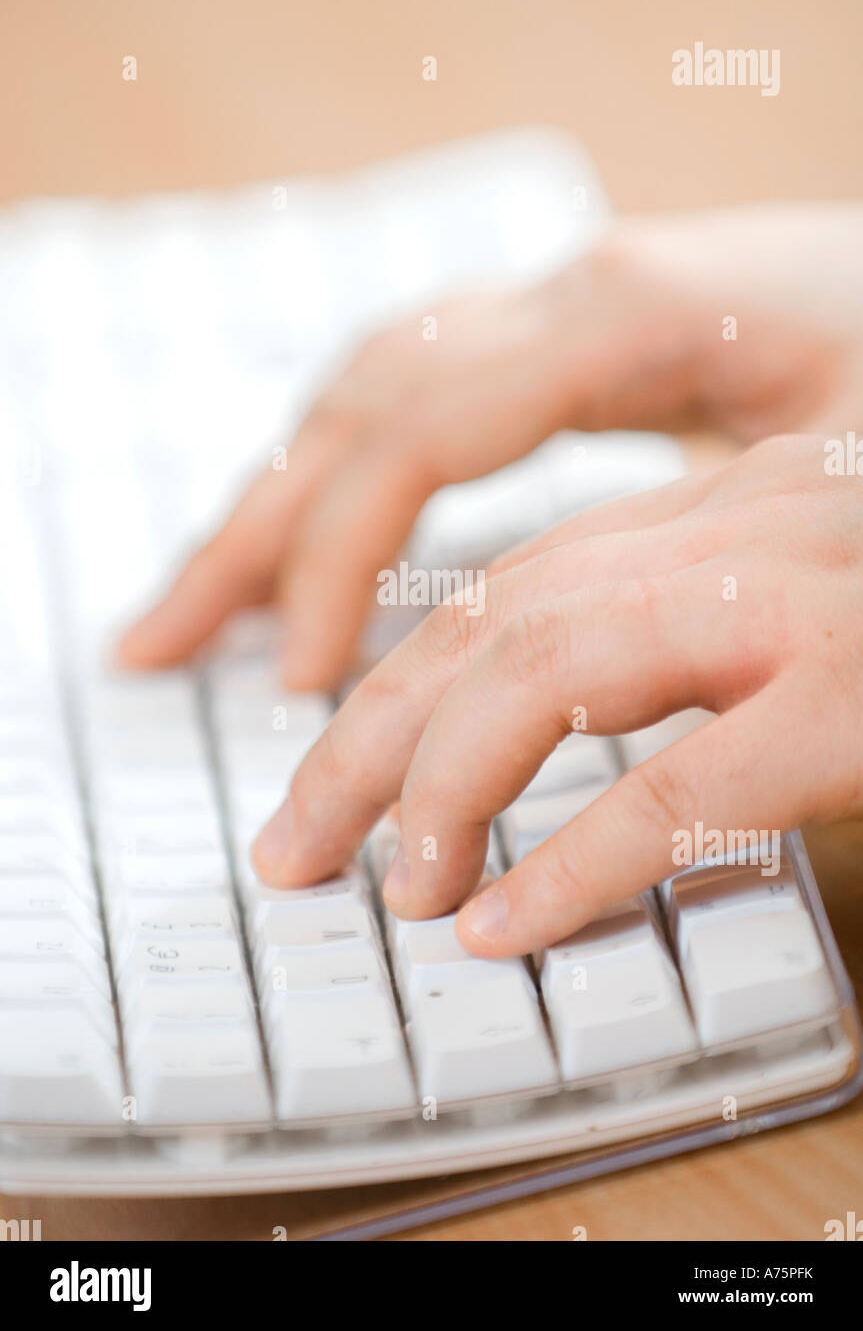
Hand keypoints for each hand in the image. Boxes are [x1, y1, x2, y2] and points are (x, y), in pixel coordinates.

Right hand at [117, 205, 862, 688]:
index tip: (306, 681)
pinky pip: (410, 398)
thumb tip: (604, 635)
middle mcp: (562, 293)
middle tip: (156, 645)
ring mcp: (554, 307)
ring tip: (199, 607)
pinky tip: (315, 540)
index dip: (340, 559)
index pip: (418, 435)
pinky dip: (339, 479)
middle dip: (250, 535)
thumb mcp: (849, 450)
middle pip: (355, 406)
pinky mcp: (561, 340)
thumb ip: (729, 525)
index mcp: (621, 313)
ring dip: (274, 503)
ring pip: (364, 392)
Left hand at [252, 434, 862, 954]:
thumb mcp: (820, 606)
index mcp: (723, 507)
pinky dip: (574, 864)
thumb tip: (593, 723)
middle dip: (366, 737)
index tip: (338, 769)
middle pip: (490, 616)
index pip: (513, 580)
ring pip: (543, 668)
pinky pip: (676, 786)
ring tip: (397, 890)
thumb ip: (711, 641)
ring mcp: (794, 593)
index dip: (400, 683)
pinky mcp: (851, 688)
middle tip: (296, 843)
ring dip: (438, 786)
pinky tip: (507, 926)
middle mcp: (741, 522)